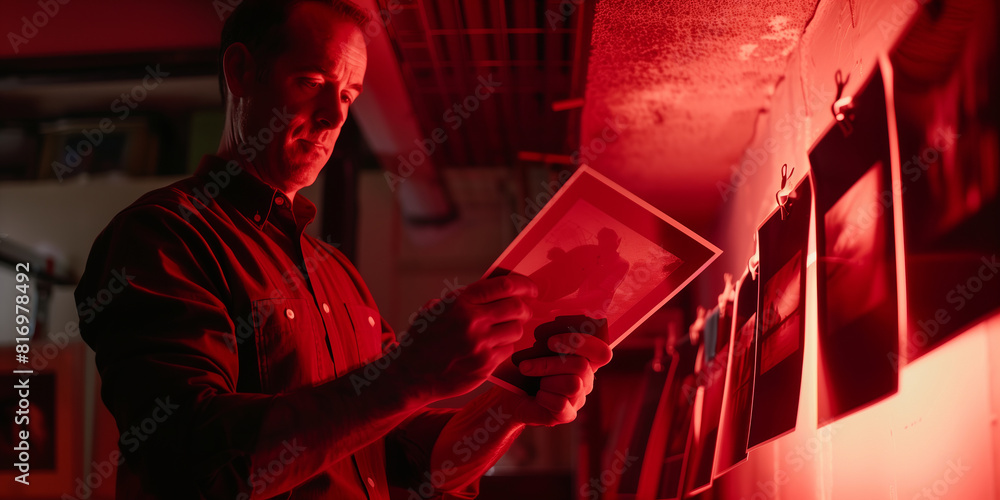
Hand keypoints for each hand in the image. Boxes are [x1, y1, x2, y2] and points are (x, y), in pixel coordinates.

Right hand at [400, 274, 536, 402]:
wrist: (409, 375)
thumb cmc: (422, 340)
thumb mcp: (435, 310)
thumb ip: (462, 298)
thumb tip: (493, 287)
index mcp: (460, 303)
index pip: (504, 286)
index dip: (524, 284)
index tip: (531, 288)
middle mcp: (472, 321)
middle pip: (517, 307)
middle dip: (525, 307)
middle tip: (525, 310)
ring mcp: (480, 345)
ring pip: (516, 329)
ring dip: (515, 328)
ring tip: (505, 329)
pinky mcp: (485, 365)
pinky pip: (508, 350)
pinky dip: (505, 346)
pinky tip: (494, 347)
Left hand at [505, 331, 612, 425]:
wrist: (506, 393)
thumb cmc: (524, 369)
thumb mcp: (536, 351)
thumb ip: (553, 344)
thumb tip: (554, 339)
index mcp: (583, 359)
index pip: (601, 352)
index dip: (582, 343)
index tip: (551, 341)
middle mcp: (585, 379)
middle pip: (581, 366)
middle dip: (549, 363)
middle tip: (526, 365)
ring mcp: (578, 398)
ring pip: (573, 384)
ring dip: (546, 380)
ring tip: (533, 382)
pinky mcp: (567, 415)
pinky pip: (561, 404)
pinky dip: (544, 397)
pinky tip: (537, 397)